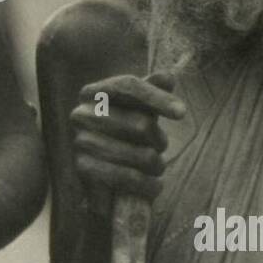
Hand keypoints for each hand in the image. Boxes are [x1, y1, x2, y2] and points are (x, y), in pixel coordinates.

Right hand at [69, 72, 182, 209]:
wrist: (99, 172)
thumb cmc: (123, 133)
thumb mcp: (138, 109)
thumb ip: (152, 89)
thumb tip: (167, 76)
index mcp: (93, 92)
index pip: (128, 86)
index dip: (157, 98)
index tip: (182, 113)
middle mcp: (81, 114)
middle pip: (141, 124)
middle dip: (160, 141)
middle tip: (160, 148)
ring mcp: (81, 142)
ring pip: (141, 155)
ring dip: (157, 165)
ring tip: (156, 167)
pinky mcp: (84, 170)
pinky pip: (129, 177)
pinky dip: (148, 185)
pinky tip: (154, 186)